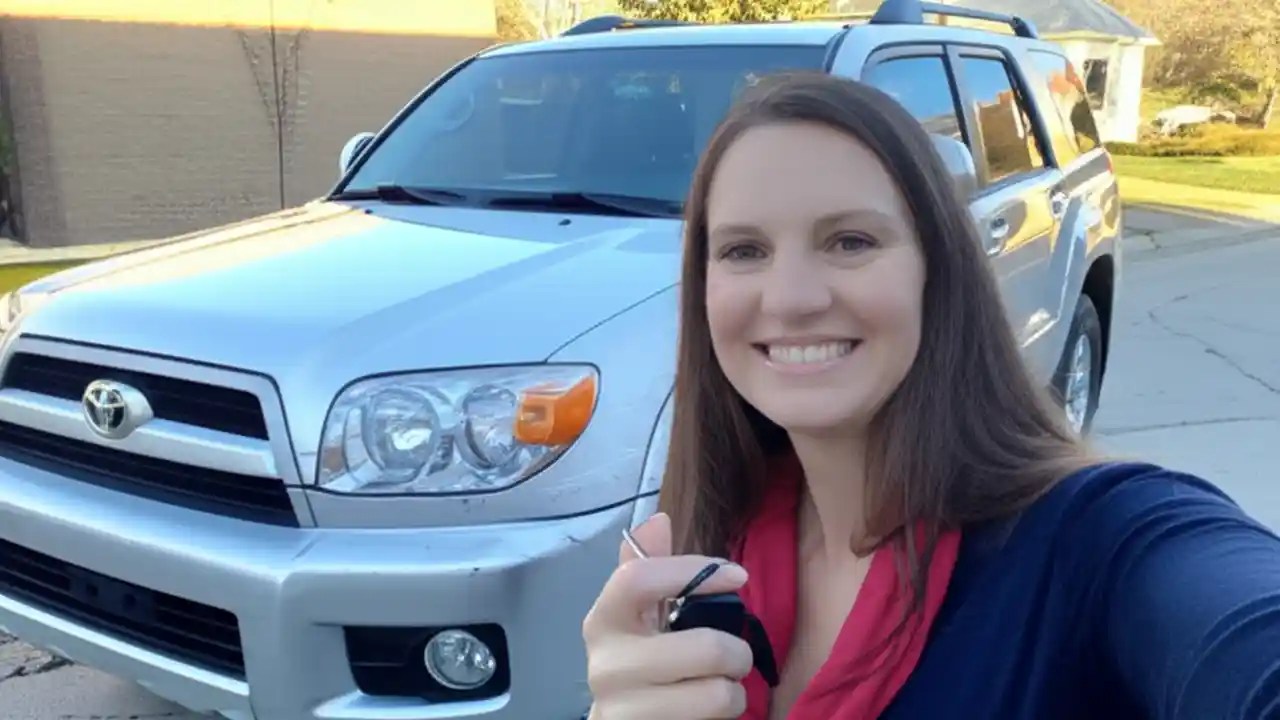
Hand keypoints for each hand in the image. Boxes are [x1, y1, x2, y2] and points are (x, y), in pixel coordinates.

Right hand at [583, 512, 754, 719]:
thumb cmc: (638, 665)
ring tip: (714, 689)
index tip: (737, 575)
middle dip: (737, 653)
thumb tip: (658, 520)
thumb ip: (649, 568)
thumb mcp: (640, 616)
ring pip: (718, 694)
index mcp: (603, 622)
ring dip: (732, 692)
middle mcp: (605, 667)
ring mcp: (621, 711)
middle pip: (706, 647)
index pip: (639, 577)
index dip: (694, 570)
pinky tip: (700, 712)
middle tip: (732, 658)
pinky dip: (723, 717)